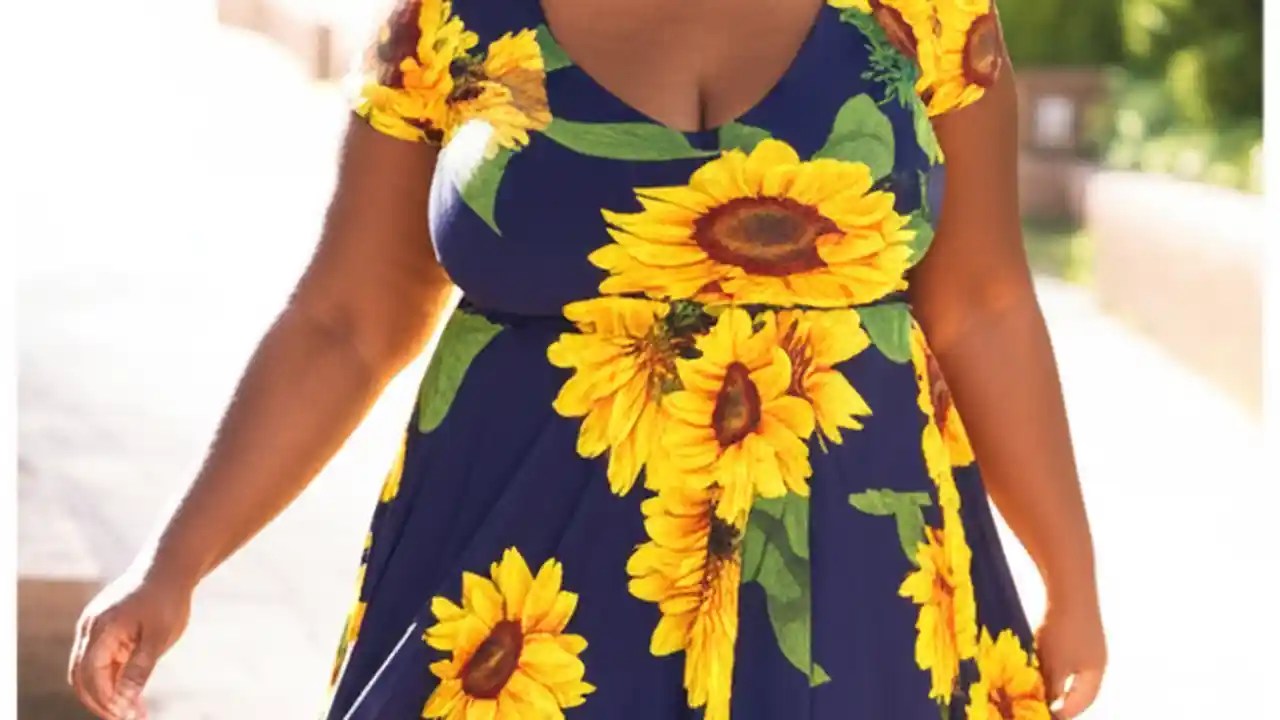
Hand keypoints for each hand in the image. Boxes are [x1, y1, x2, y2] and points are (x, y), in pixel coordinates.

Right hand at [68, 571, 192, 719]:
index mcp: (101, 628)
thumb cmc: (167, 599)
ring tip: (135, 713)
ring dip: (108, 693)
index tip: (126, 716)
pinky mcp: (105, 631)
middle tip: (127, 719)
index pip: (90, 674)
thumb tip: (124, 702)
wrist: (170, 568)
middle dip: (100, 702)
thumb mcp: (159, 636)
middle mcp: (90, 629)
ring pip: (91, 671)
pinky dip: (115, 679)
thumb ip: (139, 669)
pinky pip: (103, 661)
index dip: (104, 699)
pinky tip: (135, 695)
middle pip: (81, 677)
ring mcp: (95, 629)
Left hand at [1035, 596, 1106, 718]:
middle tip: (1042, 704)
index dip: (1065, 712)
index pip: (1082, 701)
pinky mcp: (1076, 625)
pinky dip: (1050, 657)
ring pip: (1070, 666)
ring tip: (1036, 681)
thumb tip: (1048, 705)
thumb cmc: (1063, 629)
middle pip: (1078, 686)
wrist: (1069, 586)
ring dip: (1054, 676)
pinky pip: (1062, 648)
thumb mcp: (1054, 665)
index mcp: (1096, 672)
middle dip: (1061, 696)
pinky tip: (1037, 652)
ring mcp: (1088, 640)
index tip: (1048, 716)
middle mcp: (1096, 657)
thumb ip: (1052, 688)